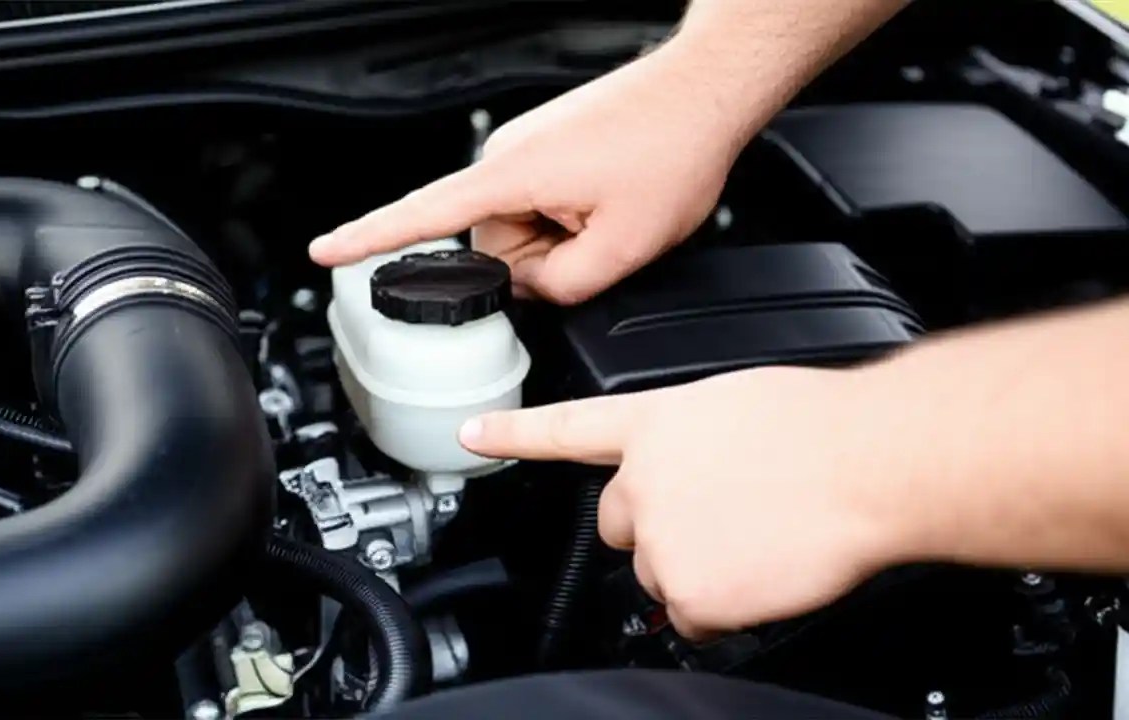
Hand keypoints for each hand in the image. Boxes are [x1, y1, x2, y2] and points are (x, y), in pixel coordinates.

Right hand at [308, 40, 745, 303]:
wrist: (704, 92)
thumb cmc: (671, 148)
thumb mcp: (625, 246)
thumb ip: (563, 287)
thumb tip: (533, 290)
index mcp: (510, 175)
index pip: (421, 215)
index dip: (367, 239)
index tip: (324, 251)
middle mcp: (506, 154)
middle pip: (494, 244)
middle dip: (541, 263)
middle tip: (598, 243)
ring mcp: (526, 147)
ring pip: (522, 229)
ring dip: (561, 240)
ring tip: (611, 215)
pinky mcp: (546, 147)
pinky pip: (541, 204)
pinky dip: (572, 217)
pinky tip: (609, 201)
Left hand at [459, 367, 906, 637]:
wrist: (866, 463)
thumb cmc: (822, 425)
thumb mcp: (737, 404)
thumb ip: (694, 439)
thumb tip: (702, 466)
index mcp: (653, 423)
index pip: (566, 428)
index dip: (514, 433)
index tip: (471, 434)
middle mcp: (643, 480)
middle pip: (620, 525)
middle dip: (658, 528)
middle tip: (721, 518)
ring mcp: (660, 536)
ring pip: (660, 574)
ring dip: (697, 568)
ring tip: (755, 538)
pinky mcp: (687, 587)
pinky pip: (692, 615)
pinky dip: (723, 606)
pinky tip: (760, 570)